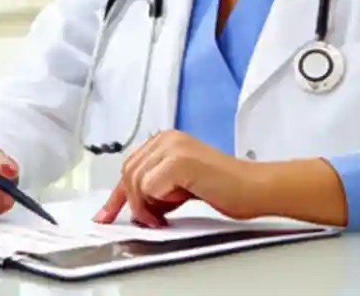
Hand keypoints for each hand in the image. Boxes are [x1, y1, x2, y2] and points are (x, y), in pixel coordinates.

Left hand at [93, 131, 263, 227]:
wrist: (254, 189)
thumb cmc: (224, 189)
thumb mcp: (180, 185)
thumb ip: (156, 186)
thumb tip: (132, 204)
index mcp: (165, 140)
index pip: (130, 167)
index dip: (116, 196)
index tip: (105, 216)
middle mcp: (166, 138)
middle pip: (128, 174)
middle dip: (134, 203)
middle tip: (153, 220)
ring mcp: (172, 147)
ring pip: (135, 182)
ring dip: (146, 206)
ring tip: (166, 217)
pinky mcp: (179, 161)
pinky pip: (149, 187)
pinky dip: (156, 205)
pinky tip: (174, 210)